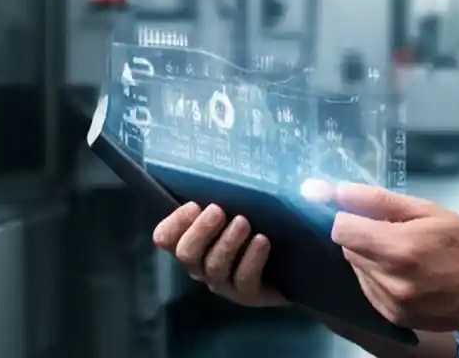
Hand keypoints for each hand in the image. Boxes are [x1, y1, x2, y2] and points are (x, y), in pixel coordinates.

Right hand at [152, 202, 288, 308]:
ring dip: (227, 242)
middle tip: (218, 210)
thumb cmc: (260, 225)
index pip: (166, 237)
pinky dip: (251, 258)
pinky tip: (262, 241)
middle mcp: (201, 265)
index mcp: (193, 242)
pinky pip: (243, 279)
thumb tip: (236, 164)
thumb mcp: (242, 206)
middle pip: (186, 253)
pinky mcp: (247, 294)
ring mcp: (223, 282)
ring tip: (243, 222)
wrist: (292, 265)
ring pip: (214, 266)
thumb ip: (232, 192)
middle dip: (200, 230)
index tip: (194, 205)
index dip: (174, 223)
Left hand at [310, 181, 458, 336]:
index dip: (350, 216)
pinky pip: (368, 288)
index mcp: (398, 247)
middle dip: (363, 236)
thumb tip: (338, 191)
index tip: (365, 213)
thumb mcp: (430, 210)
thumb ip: (380, 200)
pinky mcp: (392, 317)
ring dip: (370, 257)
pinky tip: (405, 273)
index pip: (341, 229)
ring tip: (403, 254)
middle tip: (394, 232)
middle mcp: (388, 278)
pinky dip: (378, 277)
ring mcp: (389, 302)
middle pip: (348, 249)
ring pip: (357, 268)